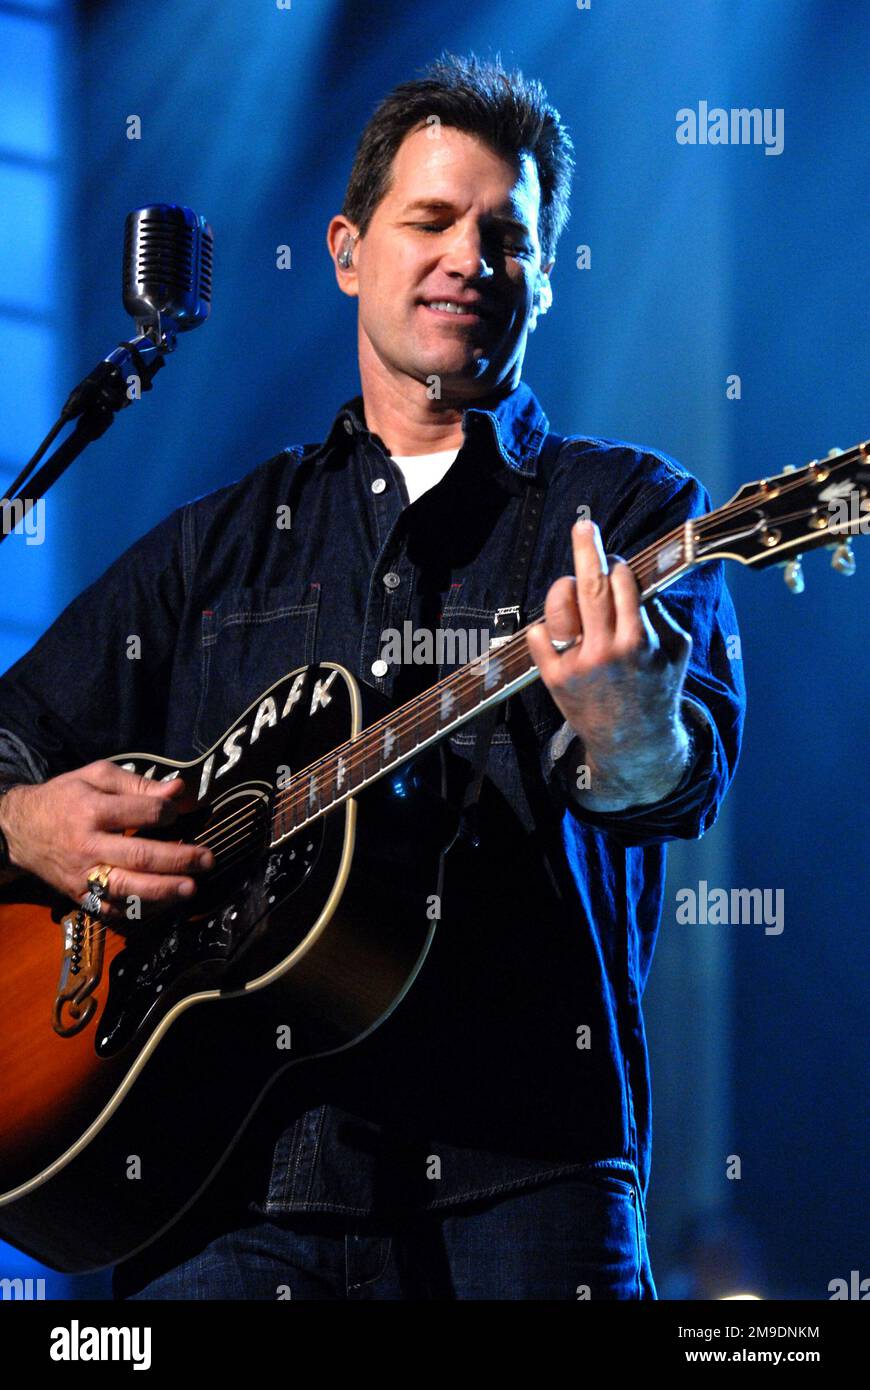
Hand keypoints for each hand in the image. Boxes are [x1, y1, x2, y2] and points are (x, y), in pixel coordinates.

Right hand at [0, 761, 213, 919]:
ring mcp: (84, 876)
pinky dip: (142, 909)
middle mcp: (88, 846)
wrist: (21, 829)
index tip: (180, 811)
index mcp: (92, 810)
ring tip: (191, 888)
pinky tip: (166, 903)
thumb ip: (138, 784)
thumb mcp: (96, 777)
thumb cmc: (65, 798)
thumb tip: (178, 791)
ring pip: (127, 889)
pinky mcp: (81, 896)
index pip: (140, 813)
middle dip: (178, 859)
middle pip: (139, 856)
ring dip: (163, 890)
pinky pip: (114, 909)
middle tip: (207, 859)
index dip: (167, 812)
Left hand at [525, 519, 692, 803]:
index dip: (619, 568)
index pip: (623, 583)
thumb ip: (659, 612)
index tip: (617, 565)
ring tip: (573, 587)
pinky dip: (547, 625)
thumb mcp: (676, 650)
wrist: (634, 743)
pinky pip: (537, 634)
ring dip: (565, 587)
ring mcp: (577, 665)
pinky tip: (563, 632)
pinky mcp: (553, 679)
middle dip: (587, 548)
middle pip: (590, 584)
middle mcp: (607, 651)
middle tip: (584, 526)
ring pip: (559, 605)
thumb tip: (637, 575)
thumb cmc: (657, 688)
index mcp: (640, 641)